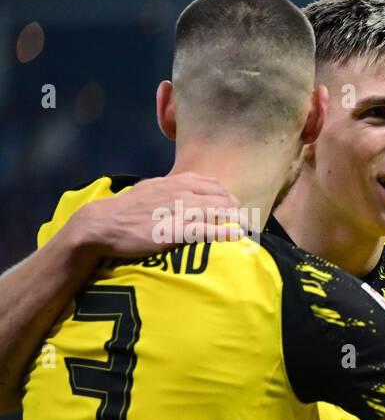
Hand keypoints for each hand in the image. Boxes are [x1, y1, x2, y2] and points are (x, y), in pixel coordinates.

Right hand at [64, 172, 240, 258]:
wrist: (102, 224)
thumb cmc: (126, 209)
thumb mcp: (150, 190)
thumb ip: (171, 189)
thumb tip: (187, 190)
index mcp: (175, 182)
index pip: (213, 185)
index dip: (228, 196)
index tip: (235, 206)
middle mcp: (180, 193)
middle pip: (220, 198)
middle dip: (236, 209)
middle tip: (245, 220)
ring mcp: (177, 212)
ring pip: (217, 212)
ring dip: (235, 221)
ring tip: (248, 229)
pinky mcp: (174, 231)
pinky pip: (206, 230)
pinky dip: (224, 233)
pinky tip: (236, 236)